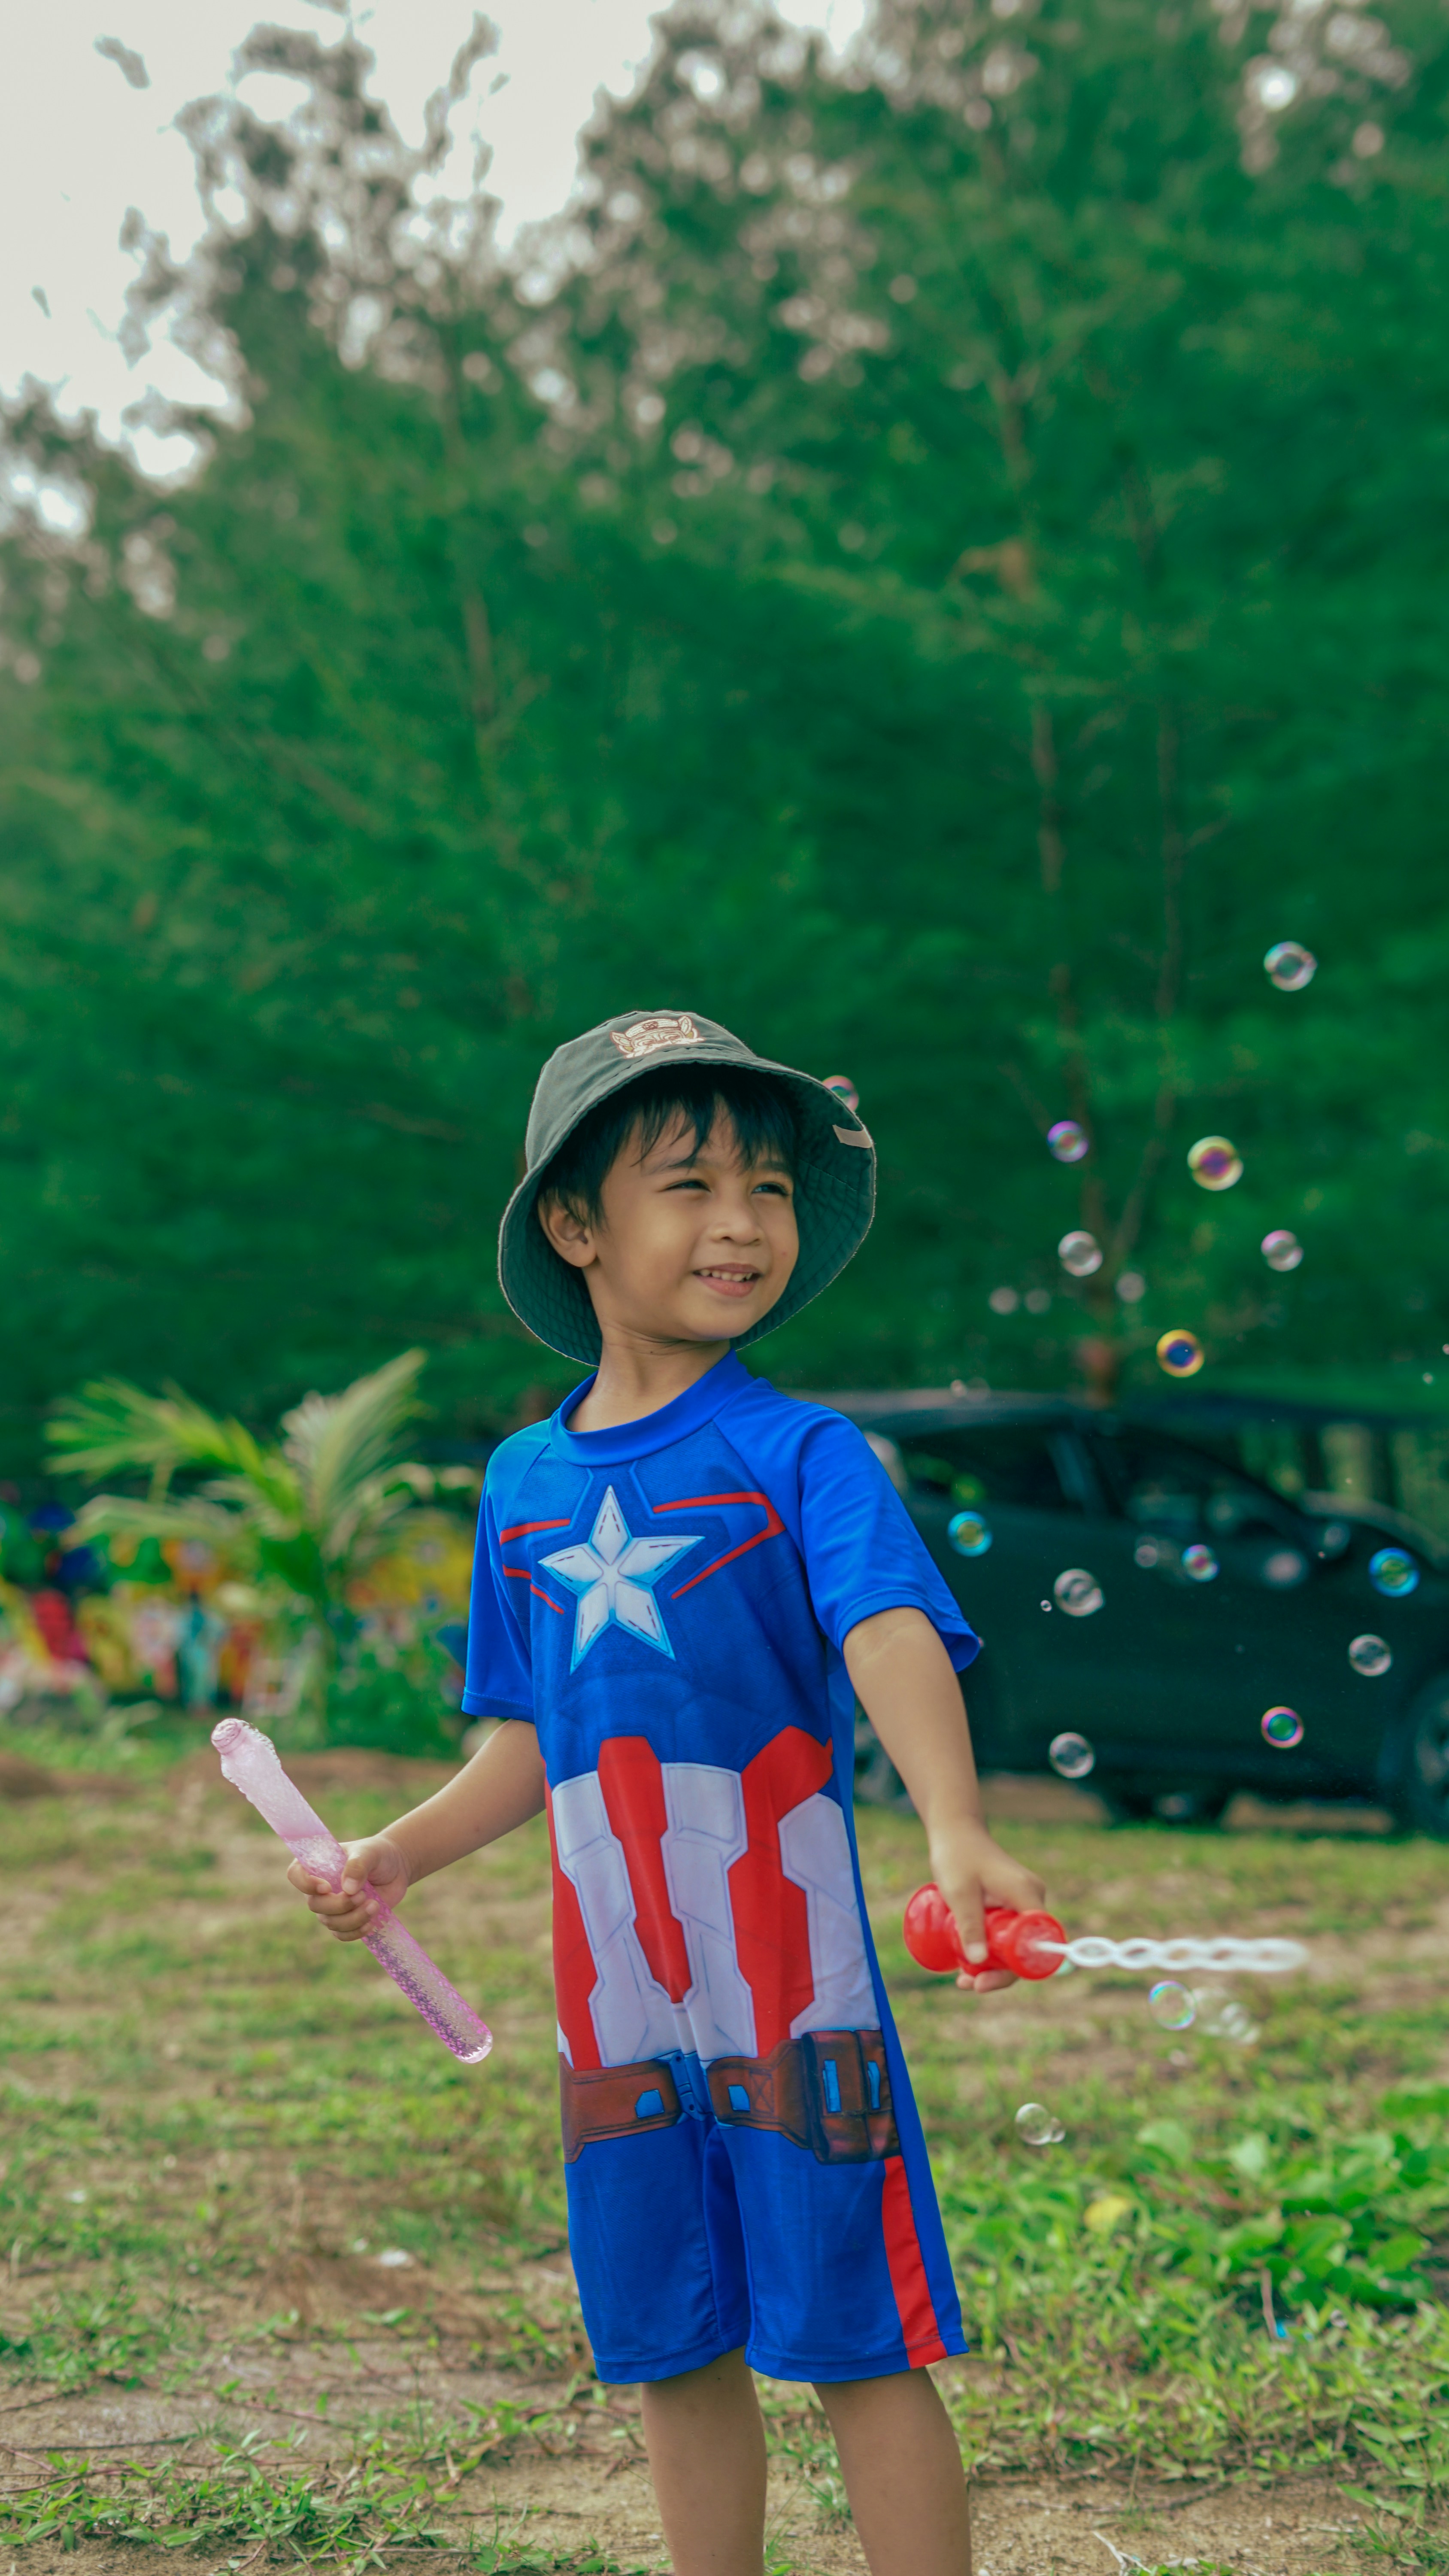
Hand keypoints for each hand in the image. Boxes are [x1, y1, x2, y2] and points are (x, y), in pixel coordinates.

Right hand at [286, 1835, 408, 1941]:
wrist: (396, 1868)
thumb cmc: (378, 1854)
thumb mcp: (370, 1852)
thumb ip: (358, 1865)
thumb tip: (348, 1889)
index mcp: (317, 1864)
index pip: (295, 1874)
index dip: (306, 1884)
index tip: (327, 1887)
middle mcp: (319, 1888)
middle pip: (314, 1905)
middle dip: (339, 1905)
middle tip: (363, 1896)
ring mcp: (331, 1906)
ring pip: (330, 1923)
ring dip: (353, 1918)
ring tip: (374, 1905)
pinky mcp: (345, 1920)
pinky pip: (341, 1935)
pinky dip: (356, 1932)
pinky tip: (371, 1922)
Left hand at [928, 1819, 1046, 1993]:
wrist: (955, 1833)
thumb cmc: (957, 1857)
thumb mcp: (959, 1893)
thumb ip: (969, 1925)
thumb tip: (978, 1962)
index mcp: (1026, 1894)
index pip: (1036, 1940)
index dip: (1017, 1967)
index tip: (988, 1981)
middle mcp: (1030, 1900)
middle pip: (1025, 1948)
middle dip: (1000, 1972)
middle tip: (969, 1985)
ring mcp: (1021, 1902)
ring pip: (1014, 1944)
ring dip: (992, 1964)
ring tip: (963, 1980)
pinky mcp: (1010, 1905)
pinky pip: (1006, 1934)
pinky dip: (990, 1949)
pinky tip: (968, 1962)